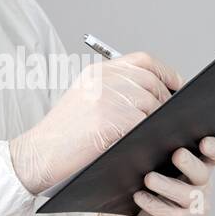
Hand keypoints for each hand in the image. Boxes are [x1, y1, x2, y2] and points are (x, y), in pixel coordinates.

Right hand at [9, 52, 182, 194]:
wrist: (38, 154)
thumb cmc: (62, 135)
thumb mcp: (85, 100)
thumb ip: (116, 91)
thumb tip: (156, 94)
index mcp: (98, 72)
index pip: (143, 61)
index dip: (165, 73)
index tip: (177, 87)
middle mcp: (102, 79)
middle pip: (152, 82)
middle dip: (166, 101)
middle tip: (171, 119)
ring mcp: (106, 97)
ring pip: (151, 104)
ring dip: (158, 121)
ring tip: (157, 134)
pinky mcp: (108, 119)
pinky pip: (143, 123)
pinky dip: (149, 134)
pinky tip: (147, 143)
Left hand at [96, 137, 214, 215]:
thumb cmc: (139, 181)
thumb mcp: (143, 157)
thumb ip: (143, 138)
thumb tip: (139, 118)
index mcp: (197, 163)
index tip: (205, 142)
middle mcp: (201, 185)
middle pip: (202, 172)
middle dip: (190, 163)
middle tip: (178, 154)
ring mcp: (195, 207)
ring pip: (187, 195)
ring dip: (167, 185)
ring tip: (149, 178)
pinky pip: (173, 215)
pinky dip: (155, 205)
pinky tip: (139, 196)